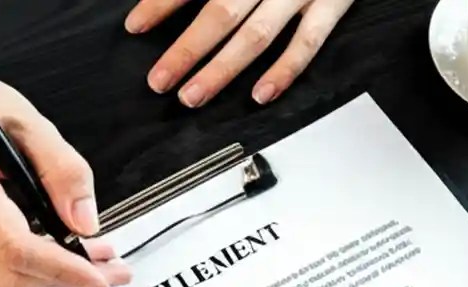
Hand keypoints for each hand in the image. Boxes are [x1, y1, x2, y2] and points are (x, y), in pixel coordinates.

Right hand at [0, 69, 131, 286]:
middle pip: (4, 275)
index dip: (61, 268)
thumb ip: (64, 171)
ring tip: (79, 265)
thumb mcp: (31, 122)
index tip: (100, 276)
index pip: (12, 246)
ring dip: (41, 284)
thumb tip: (85, 224)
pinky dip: (16, 278)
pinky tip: (42, 260)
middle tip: (105, 271)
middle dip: (61, 280)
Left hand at [126, 0, 355, 106]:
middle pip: (221, 12)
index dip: (161, 3)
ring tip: (193, 96)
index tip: (135, 25)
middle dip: (186, 50)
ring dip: (222, 69)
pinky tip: (260, 95)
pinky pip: (307, 43)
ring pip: (256, 35)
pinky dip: (284, 71)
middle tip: (159, 81)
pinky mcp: (333, 2)